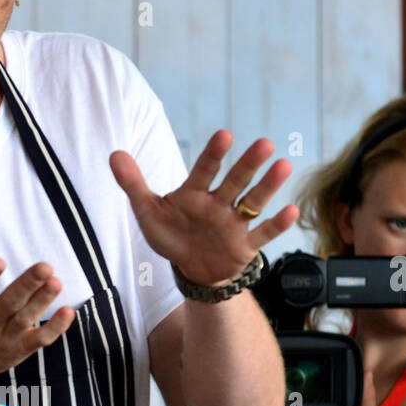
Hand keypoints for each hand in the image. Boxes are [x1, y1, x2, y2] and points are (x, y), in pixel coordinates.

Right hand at [0, 231, 74, 387]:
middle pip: (9, 304)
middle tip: (45, 267)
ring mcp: (4, 338)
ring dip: (42, 301)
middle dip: (27, 285)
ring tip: (56, 282)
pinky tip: (68, 312)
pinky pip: (39, 340)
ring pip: (26, 319)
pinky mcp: (18, 349)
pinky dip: (55, 329)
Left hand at [110, 132, 298, 286]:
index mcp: (195, 193)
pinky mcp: (245, 246)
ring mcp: (234, 223)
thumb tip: (114, 153)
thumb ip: (133, 183)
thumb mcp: (148, 212)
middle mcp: (219, 203)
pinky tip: (292, 211)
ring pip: (253, 202)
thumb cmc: (172, 235)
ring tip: (284, 166)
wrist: (192, 269)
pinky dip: (276, 225)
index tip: (224, 135)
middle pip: (235, 181)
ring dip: (268, 186)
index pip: (204, 170)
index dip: (213, 155)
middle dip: (248, 164)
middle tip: (264, 144)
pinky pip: (263, 234)